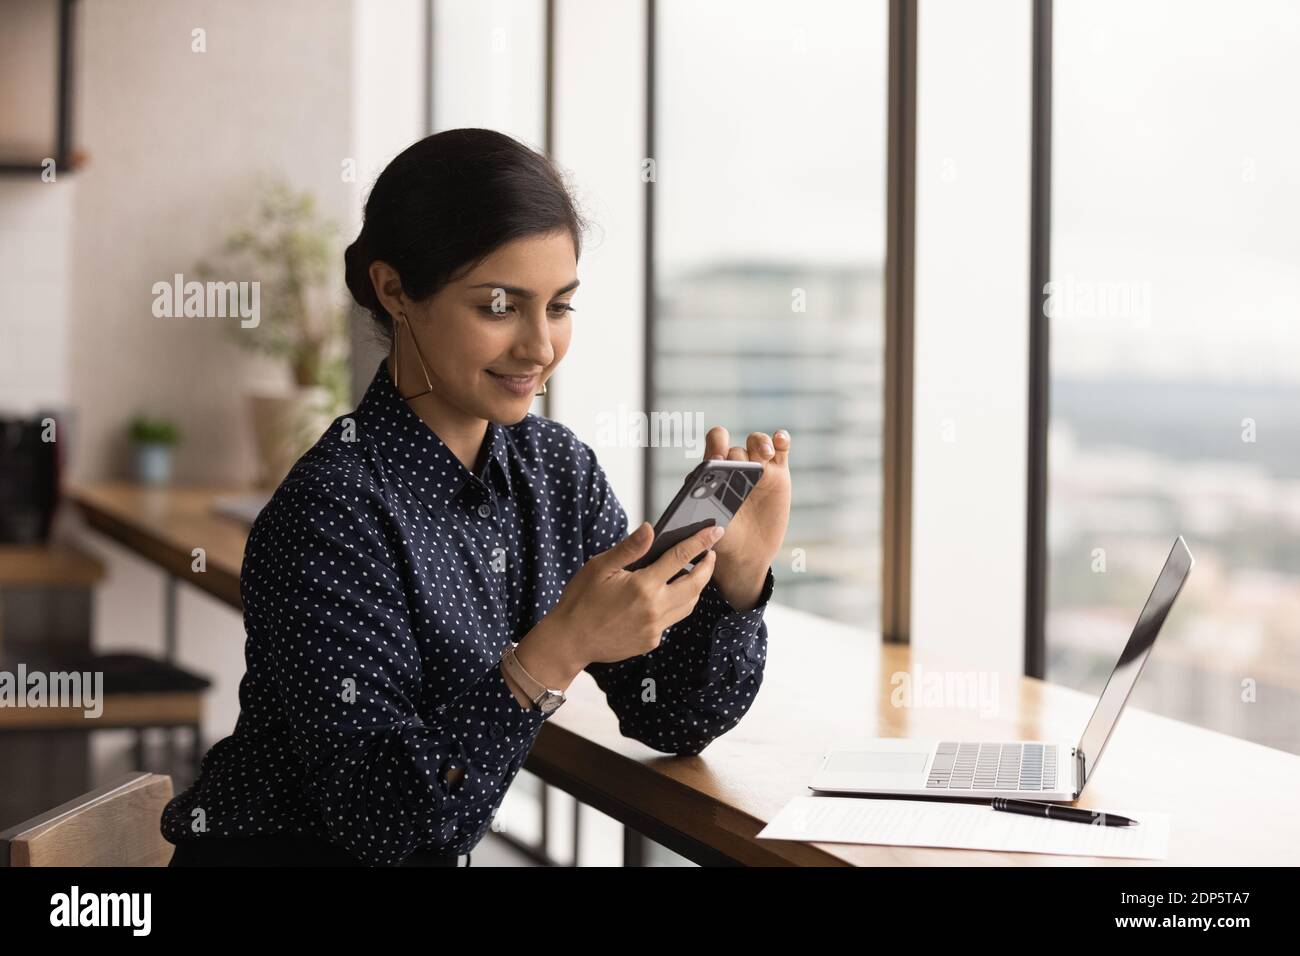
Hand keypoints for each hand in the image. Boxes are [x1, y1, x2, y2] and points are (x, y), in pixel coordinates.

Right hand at [527, 522, 725, 670]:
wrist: (569, 641)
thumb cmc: (580, 600)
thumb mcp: (600, 567)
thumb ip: (629, 548)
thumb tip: (650, 529)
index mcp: (643, 586)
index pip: (681, 557)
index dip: (701, 542)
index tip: (715, 531)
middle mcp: (654, 608)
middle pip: (696, 585)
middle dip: (708, 567)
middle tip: (710, 553)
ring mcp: (655, 628)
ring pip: (688, 605)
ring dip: (696, 587)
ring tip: (695, 572)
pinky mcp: (651, 641)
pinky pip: (672, 620)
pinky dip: (676, 605)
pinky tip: (667, 596)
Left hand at [702, 426, 790, 574]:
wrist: (746, 553)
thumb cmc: (722, 537)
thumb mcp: (707, 525)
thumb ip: (701, 507)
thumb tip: (694, 487)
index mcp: (715, 471)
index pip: (715, 443)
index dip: (717, 446)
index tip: (718, 461)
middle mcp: (735, 465)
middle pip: (737, 446)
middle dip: (738, 456)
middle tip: (738, 467)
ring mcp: (759, 467)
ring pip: (759, 442)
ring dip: (761, 443)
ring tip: (765, 454)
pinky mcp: (779, 474)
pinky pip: (781, 448)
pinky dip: (781, 440)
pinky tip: (780, 440)